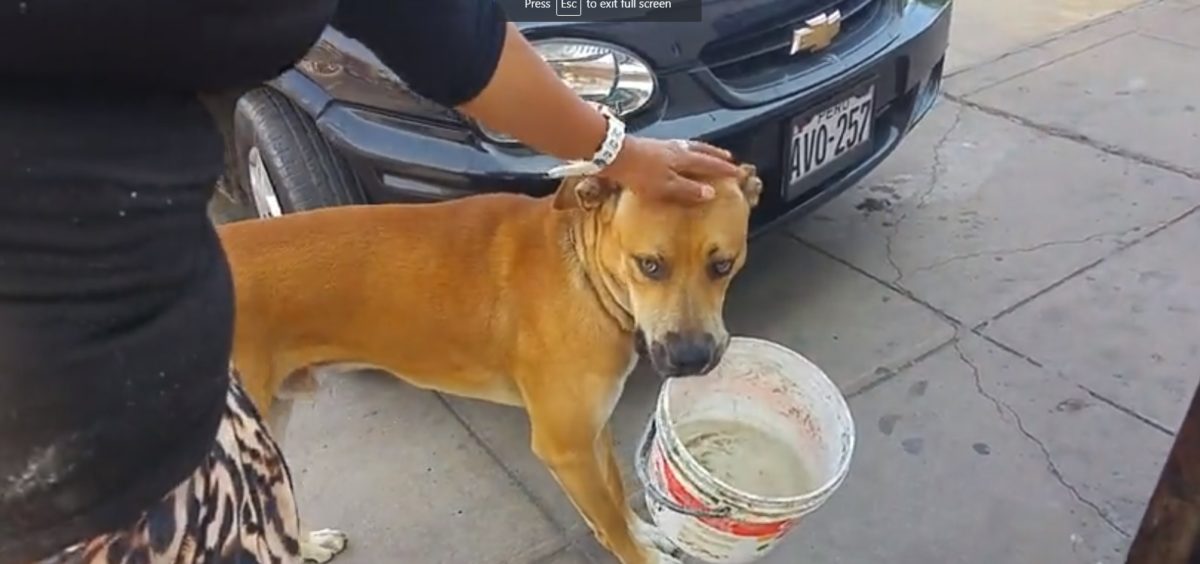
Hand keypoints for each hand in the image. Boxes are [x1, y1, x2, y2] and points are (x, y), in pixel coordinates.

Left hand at [597, 136, 740, 203]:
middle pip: (701, 150)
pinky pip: (677, 146)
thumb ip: (688, 189)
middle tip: (728, 157)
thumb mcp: (666, 186)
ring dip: (701, 149)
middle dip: (715, 154)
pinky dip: (686, 149)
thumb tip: (710, 192)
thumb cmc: (641, 173)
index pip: (709, 164)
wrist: (615, 156)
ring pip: (689, 146)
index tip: (738, 171)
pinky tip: (678, 153)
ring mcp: (663, 146)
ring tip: (707, 153)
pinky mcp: (651, 146)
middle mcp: (676, 149)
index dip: (724, 169)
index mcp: (683, 159)